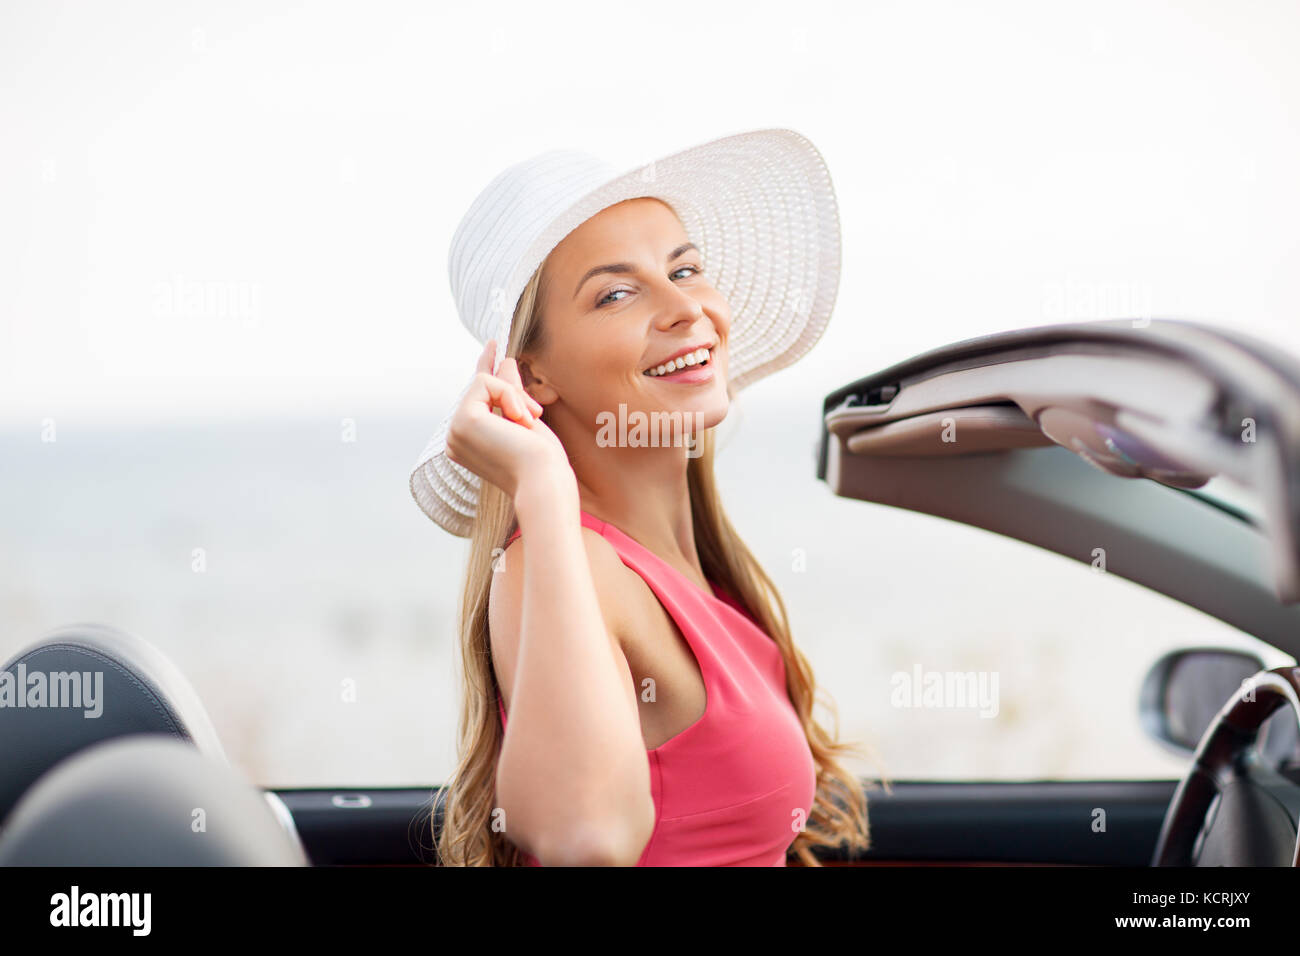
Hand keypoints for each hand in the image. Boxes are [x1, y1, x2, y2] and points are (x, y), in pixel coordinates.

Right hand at [444, 339, 573, 501]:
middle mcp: (456, 438)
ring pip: (483, 383)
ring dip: (514, 397)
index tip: (493, 345)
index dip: (486, 369)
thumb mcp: (525, 419)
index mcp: (469, 443)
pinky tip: (519, 420)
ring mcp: (455, 431)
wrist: (543, 480)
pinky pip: (485, 382)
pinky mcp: (462, 421)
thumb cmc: (540, 461)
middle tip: (534, 417)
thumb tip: (504, 361)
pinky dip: (508, 395)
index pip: (476, 399)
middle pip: (482, 389)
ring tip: (527, 424)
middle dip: (513, 394)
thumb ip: (510, 392)